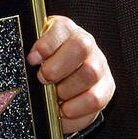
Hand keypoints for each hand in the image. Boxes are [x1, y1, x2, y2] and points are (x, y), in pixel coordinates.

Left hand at [27, 15, 113, 132]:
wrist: (62, 83)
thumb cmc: (45, 66)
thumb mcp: (36, 55)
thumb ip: (33, 56)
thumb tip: (31, 62)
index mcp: (66, 30)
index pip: (63, 28)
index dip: (46, 45)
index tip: (32, 60)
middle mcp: (86, 43)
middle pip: (81, 47)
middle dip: (57, 68)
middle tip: (43, 80)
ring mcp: (99, 65)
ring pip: (90, 73)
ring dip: (66, 89)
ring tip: (55, 96)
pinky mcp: (107, 87)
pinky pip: (95, 99)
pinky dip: (76, 108)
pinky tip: (64, 110)